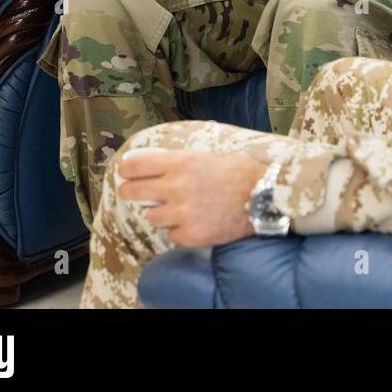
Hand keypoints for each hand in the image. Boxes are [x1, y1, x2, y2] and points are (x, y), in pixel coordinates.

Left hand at [116, 149, 268, 246]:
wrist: (265, 196)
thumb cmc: (239, 171)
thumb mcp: (206, 156)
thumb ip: (177, 161)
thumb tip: (146, 162)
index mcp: (180, 163)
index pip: (133, 166)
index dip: (125, 169)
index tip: (126, 173)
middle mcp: (176, 188)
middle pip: (131, 192)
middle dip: (129, 192)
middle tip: (133, 193)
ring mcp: (182, 213)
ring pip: (151, 217)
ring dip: (162, 214)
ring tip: (180, 210)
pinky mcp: (191, 235)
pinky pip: (172, 235)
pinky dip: (181, 230)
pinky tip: (197, 222)